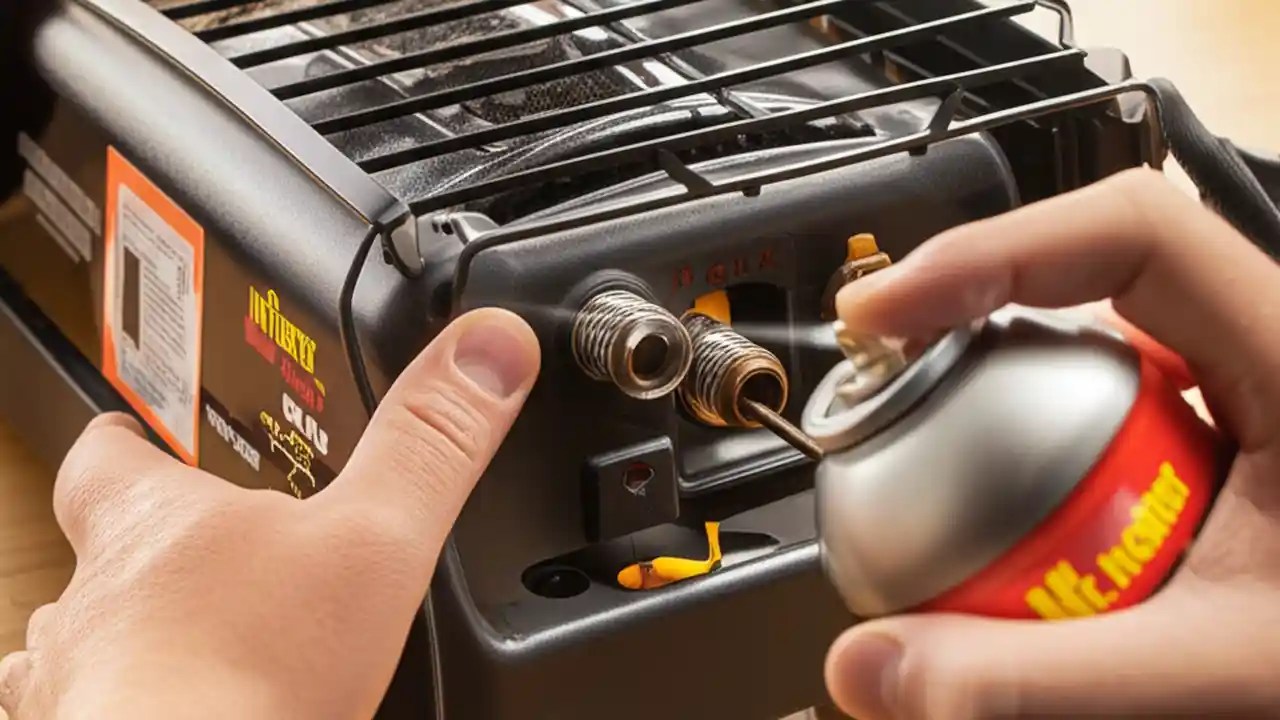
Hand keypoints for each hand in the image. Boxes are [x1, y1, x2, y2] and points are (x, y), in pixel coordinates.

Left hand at [0, 309, 539, 718]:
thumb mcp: (374, 542)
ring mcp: (84, 680)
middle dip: (155, 539)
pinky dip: (151, 701)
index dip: (134, 434)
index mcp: (152, 520)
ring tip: (209, 630)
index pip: (111, 452)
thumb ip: (430, 444)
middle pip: (106, 543)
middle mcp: (100, 595)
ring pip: (97, 632)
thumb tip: (490, 346)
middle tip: (216, 539)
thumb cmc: (243, 684)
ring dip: (143, 625)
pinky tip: (202, 706)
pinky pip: (107, 708)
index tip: (153, 426)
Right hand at [825, 168, 1279, 718]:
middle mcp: (1260, 347)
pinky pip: (1095, 399)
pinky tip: (1001, 497)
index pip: (1129, 235)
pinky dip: (1027, 430)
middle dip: (960, 319)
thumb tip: (876, 663)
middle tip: (881, 376)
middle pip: (1079, 281)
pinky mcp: (1210, 434)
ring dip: (989, 376)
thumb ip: (1043, 676)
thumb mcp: (1213, 667)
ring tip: (922, 434)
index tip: (887, 309)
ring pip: (1082, 341)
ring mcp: (1235, 389)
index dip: (988, 249)